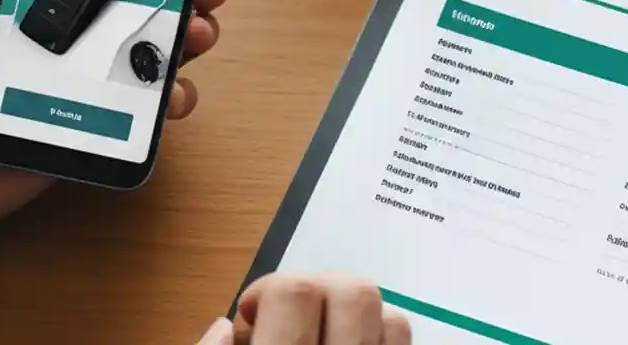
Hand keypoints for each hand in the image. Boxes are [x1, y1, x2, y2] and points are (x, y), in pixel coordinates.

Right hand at [196, 273, 411, 344]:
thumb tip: (223, 327)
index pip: (295, 293)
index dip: (269, 288)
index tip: (252, 312)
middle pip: (353, 293)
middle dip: (318, 291)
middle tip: (291, 317)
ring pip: (391, 318)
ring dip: (354, 317)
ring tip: (323, 336)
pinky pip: (403, 344)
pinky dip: (380, 336)